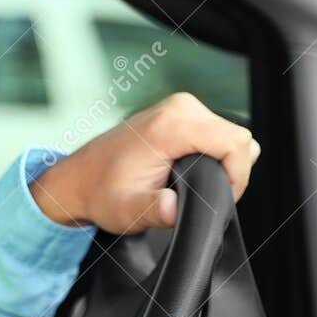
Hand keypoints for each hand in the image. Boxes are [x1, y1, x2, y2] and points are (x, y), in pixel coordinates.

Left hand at [30, 93, 257, 232]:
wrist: (79, 179)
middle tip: (203, 197)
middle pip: (238, 139)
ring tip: (193, 185)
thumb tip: (172, 207)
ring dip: (223, 164)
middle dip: (232, 172)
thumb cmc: (101, 193)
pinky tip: (190, 172)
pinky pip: (218, 133)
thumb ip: (153, 210)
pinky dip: (215, 155)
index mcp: (171, 125)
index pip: (235, 144)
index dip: (236, 177)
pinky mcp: (180, 113)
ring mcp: (180, 107)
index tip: (219, 198)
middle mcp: (179, 108)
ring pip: (231, 136)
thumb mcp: (127, 210)